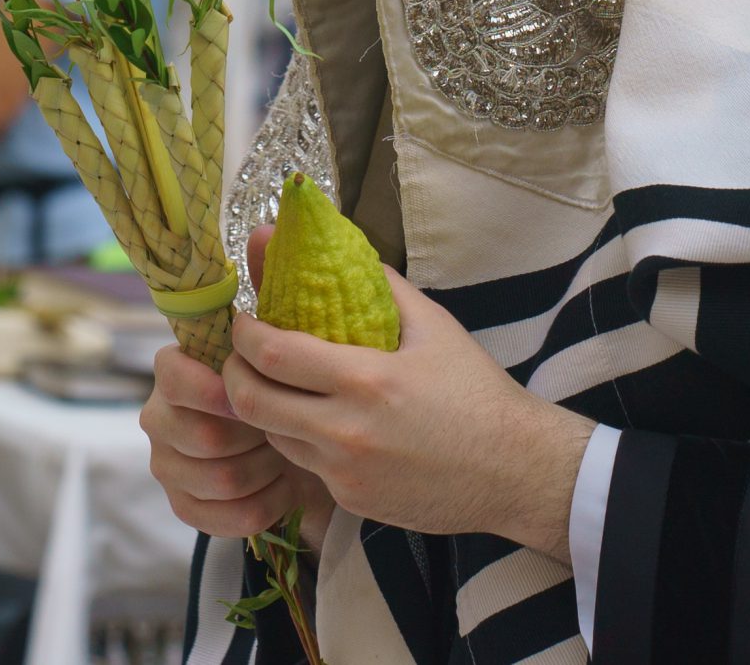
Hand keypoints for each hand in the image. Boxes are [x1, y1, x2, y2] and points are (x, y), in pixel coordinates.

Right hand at [141, 334, 333, 545]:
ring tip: (287, 453)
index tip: (253, 396)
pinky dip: (268, 503)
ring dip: (267, 468)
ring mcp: (166, 466)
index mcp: (171, 371)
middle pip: (207, 437)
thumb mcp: (268, 355)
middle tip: (286, 427)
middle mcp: (158, 418)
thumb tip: (257, 310)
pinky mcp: (184, 507)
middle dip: (258, 435)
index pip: (176, 379)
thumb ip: (258, 334)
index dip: (217, 391)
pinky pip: (231, 516)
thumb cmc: (276, 387)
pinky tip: (282, 486)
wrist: (288, 438)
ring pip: (224, 480)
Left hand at [224, 239, 592, 561]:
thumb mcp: (434, 325)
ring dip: (266, 409)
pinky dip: (302, 441)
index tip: (244, 319)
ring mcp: (344, 472)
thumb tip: (337, 248)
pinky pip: (305, 465)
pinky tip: (323, 424)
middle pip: (250, 402)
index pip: (272, 353)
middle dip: (234, 374)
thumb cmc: (475, 391)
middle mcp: (345, 430)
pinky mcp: (351, 501)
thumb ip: (382, 285)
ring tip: (282, 387)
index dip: (244, 333)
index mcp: (366, 378)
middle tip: (243, 357)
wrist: (514, 470)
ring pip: (272, 436)